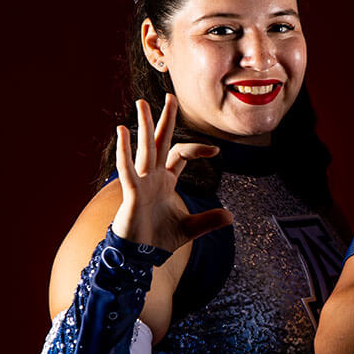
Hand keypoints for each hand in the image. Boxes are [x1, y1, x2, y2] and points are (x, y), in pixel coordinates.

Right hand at [111, 94, 233, 250]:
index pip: (181, 154)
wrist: (139, 257)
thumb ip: (209, 221)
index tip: (216, 150)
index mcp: (166, 181)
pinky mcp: (131, 192)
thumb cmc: (159, 240)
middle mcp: (153, 176)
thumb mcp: (190, 229)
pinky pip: (127, 168)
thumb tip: (231, 217)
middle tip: (170, 96)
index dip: (197, 149)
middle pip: (160, 142)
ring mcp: (141, 182)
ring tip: (142, 103)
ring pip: (144, 148)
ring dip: (143, 125)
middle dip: (166, 120)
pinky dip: (125, 151)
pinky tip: (123, 132)